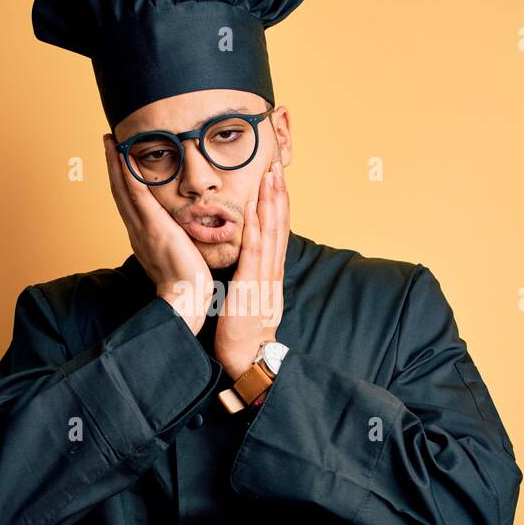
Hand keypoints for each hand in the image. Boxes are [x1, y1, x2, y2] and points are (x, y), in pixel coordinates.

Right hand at [104, 133, 213, 333]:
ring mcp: (142, 227)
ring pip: (123, 189)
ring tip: (110, 142)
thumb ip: (174, 240)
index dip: (120, 179)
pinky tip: (124, 158)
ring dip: (115, 163)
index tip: (118, 160)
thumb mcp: (177, 255)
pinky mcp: (153, 226)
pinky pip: (137, 195)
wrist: (184, 298)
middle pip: (119, 191)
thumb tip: (180, 233)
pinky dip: (128, 176)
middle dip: (112, 165)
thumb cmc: (186, 282)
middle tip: (107, 141)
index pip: (128, 201)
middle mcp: (136, 229)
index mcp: (142, 236)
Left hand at [215, 158, 289, 379]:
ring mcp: (264, 277)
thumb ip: (252, 278)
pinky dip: (254, 227)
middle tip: (276, 166)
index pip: (277, 232)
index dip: (278, 204)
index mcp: (271, 273)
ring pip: (271, 233)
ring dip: (270, 202)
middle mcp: (272, 270)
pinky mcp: (251, 286)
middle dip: (278, 194)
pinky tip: (252, 208)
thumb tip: (248, 262)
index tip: (275, 181)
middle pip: (279, 225)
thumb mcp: (251, 298)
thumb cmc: (244, 332)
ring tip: (269, 176)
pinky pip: (254, 252)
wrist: (249, 358)